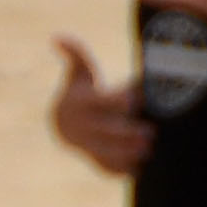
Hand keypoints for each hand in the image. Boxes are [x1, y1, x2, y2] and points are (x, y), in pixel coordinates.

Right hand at [46, 37, 148, 174]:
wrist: (61, 125)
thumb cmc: (78, 93)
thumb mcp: (78, 74)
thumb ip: (76, 55)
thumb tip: (57, 37)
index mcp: (81, 103)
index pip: (99, 101)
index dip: (115, 100)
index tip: (133, 97)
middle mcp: (82, 126)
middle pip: (104, 131)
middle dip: (126, 133)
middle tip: (150, 132)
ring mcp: (85, 144)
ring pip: (104, 152)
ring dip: (126, 153)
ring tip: (148, 151)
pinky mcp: (92, 158)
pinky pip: (103, 167)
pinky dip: (119, 170)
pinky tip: (137, 169)